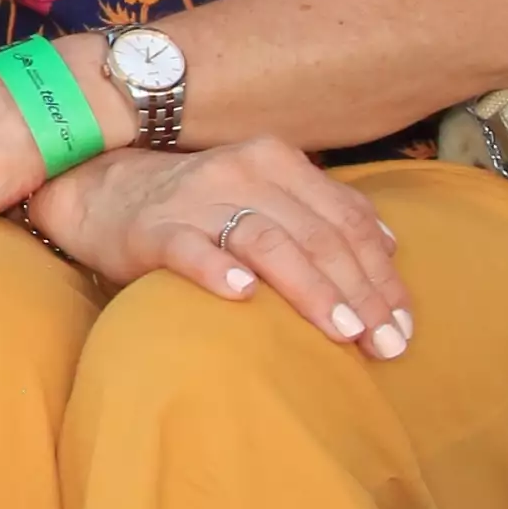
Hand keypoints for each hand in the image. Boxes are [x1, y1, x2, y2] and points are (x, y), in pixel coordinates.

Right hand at [28, 139, 412, 354]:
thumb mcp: (265, 194)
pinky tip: (243, 296)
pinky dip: (218, 270)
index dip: (382, 275)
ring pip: (267, 241)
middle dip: (360, 294)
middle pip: (317, 235)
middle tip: (386, 346)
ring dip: (311, 289)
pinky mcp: (152, 230)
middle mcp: (243, 172)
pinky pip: (189, 249)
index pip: (346, 220)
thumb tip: (389, 247)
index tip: (405, 326)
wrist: (102, 192)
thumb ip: (322, 212)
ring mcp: (196, 200)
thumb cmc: (199, 205)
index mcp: (278, 162)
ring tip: (343, 331)